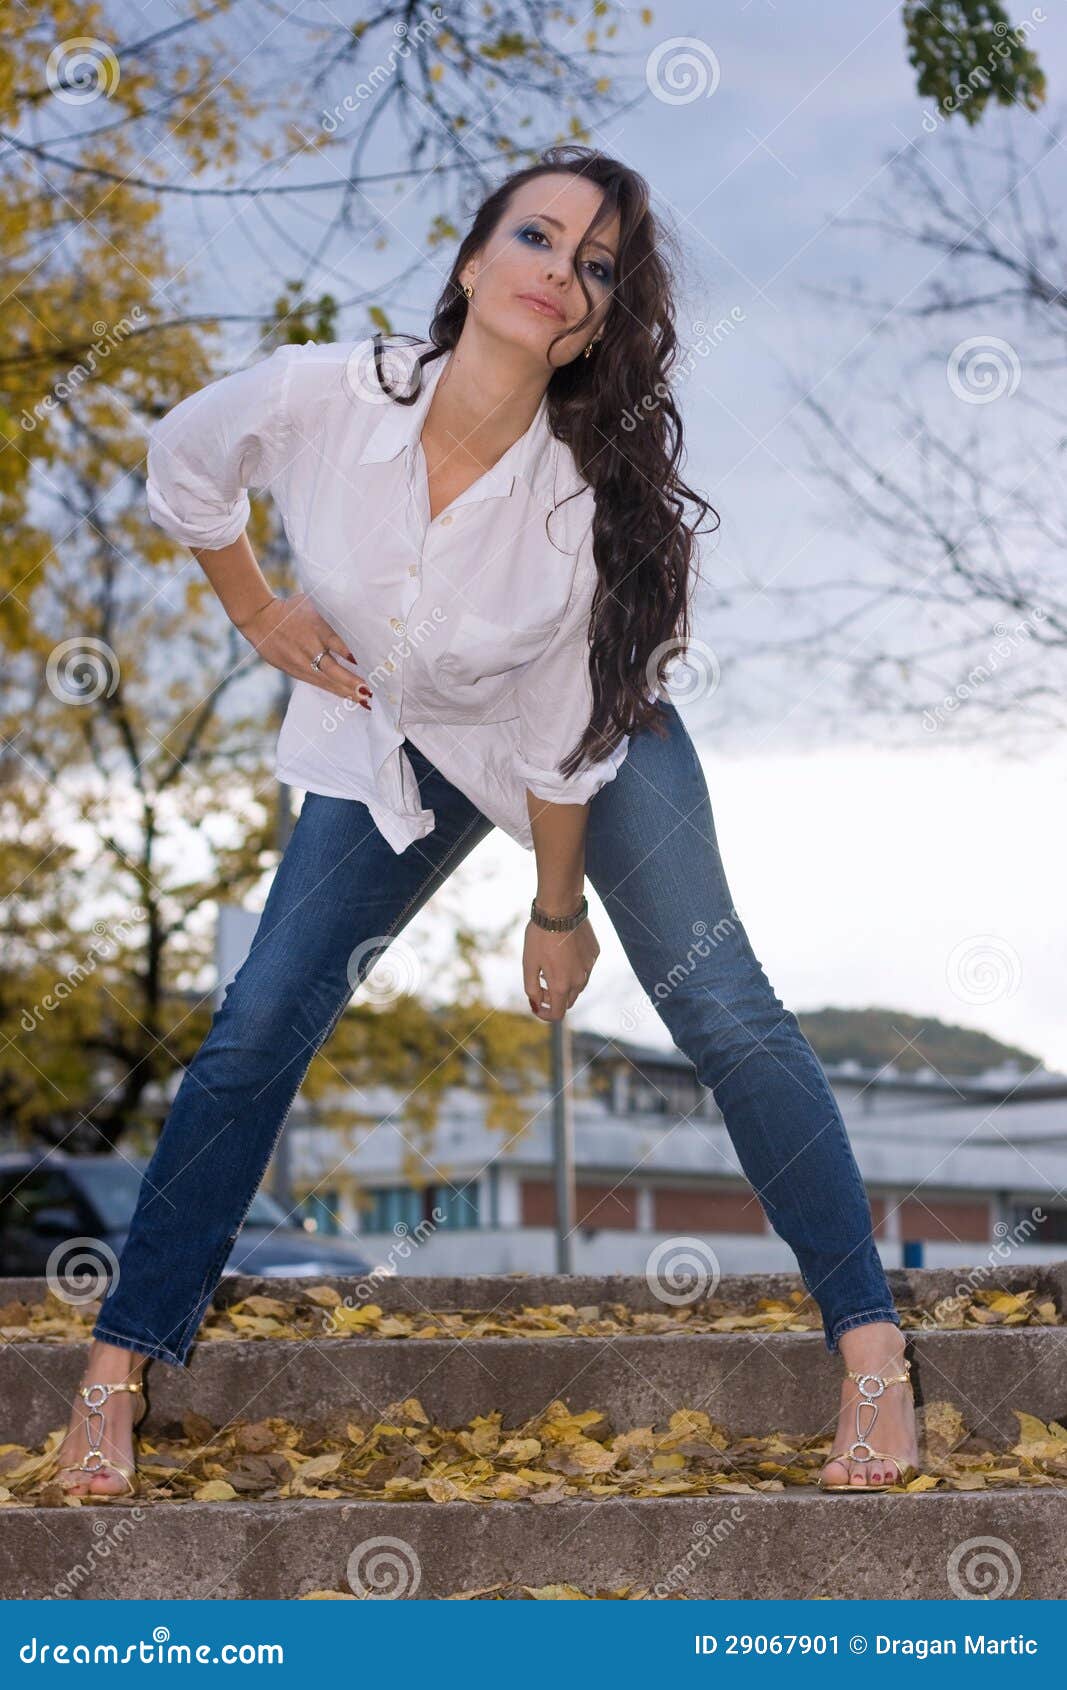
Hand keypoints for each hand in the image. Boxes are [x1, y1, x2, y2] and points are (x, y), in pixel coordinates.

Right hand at [237, 594, 371, 706]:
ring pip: (327, 681)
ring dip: (347, 692)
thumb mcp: (312, 604)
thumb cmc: (290, 609)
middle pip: (334, 669)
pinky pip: (318, 683)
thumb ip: (332, 615)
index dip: (353, 655)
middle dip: (353, 683)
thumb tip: (359, 617)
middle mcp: (309, 647)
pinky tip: (349, 697)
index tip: (371, 665)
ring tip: (366, 701)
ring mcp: (301, 662)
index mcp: (315, 628)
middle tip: (372, 692)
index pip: (337, 643)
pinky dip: (334, 690)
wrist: (260, 619)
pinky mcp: (295, 671)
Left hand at [523, 916, 599, 1020]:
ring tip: (551, 964)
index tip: (536, 1005)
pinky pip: (585, 968)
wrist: (560, 909)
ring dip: (565, 983)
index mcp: (561, 985)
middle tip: (541, 983)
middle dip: (554, 998)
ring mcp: (589, 967)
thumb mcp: (528, 964)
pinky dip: (574, 966)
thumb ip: (532, 988)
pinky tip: (564, 950)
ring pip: (578, 985)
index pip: (557, 1013)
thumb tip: (536, 1004)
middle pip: (568, 1001)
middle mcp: (579, 980)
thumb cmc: (539, 936)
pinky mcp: (594, 954)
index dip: (544, 1014)